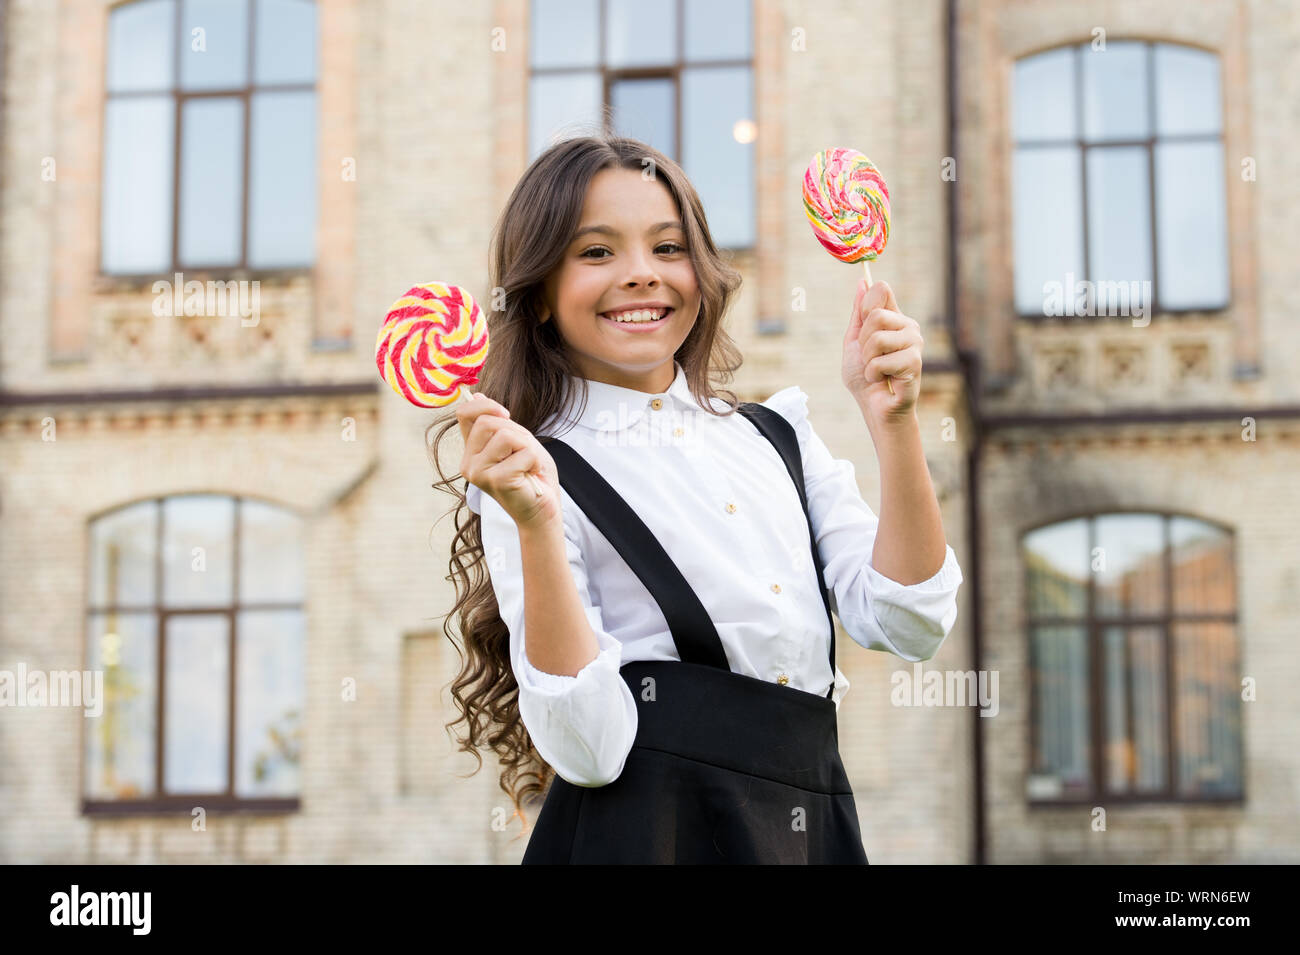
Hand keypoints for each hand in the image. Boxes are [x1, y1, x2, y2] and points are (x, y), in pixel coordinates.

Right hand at [457, 393, 560, 529]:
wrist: (543, 509)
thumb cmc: (532, 475)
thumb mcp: (517, 440)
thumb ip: (498, 423)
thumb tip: (476, 395)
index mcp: (471, 451)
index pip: (464, 414)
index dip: (486, 406)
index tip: (506, 415)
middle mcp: (468, 462)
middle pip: (487, 422)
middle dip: (516, 431)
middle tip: (525, 454)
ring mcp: (478, 472)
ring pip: (505, 435)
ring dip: (527, 446)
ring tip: (528, 465)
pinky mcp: (494, 480)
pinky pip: (523, 452)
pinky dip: (535, 460)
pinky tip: (531, 475)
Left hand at [841, 278, 922, 428]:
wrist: (874, 406)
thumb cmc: (865, 377)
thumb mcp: (854, 341)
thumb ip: (859, 314)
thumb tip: (862, 282)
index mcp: (894, 318)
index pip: (882, 289)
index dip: (865, 306)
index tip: (863, 325)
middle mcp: (908, 326)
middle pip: (875, 315)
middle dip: (862, 342)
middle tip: (869, 358)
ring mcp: (915, 343)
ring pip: (877, 339)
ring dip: (867, 361)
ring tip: (876, 371)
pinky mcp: (915, 362)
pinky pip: (881, 361)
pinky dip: (874, 374)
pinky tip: (883, 380)